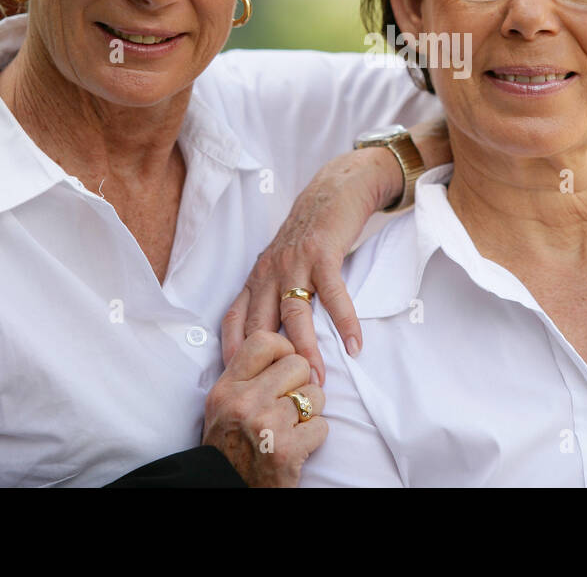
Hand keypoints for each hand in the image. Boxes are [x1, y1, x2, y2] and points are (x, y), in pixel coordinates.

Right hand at [202, 331, 326, 486]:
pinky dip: (313, 438)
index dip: (284, 349)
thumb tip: (283, 350)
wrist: (228, 489)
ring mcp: (266, 424)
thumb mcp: (223, 406)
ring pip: (315, 394)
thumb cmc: (230, 448)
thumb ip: (247, 377)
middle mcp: (244, 402)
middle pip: (298, 364)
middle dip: (302, 383)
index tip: (285, 367)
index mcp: (226, 389)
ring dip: (310, 412)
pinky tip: (296, 446)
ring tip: (291, 426)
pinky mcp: (287, 449)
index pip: (263, 341)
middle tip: (289, 404)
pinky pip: (321, 425)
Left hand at [221, 147, 392, 385]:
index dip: (232, 352)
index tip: (237, 383)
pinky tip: (354, 344)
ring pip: (294, 315)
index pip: (234, 320)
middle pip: (262, 325)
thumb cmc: (310, 234)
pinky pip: (333, 295)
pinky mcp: (322, 254)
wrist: (333, 191)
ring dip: (306, 350)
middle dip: (269, 364)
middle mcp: (269, 272)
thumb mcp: (283, 264)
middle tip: (280, 396)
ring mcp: (294, 263)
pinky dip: (344, 322)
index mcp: (257, 277)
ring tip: (318, 379)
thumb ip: (276, 295)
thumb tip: (276, 339)